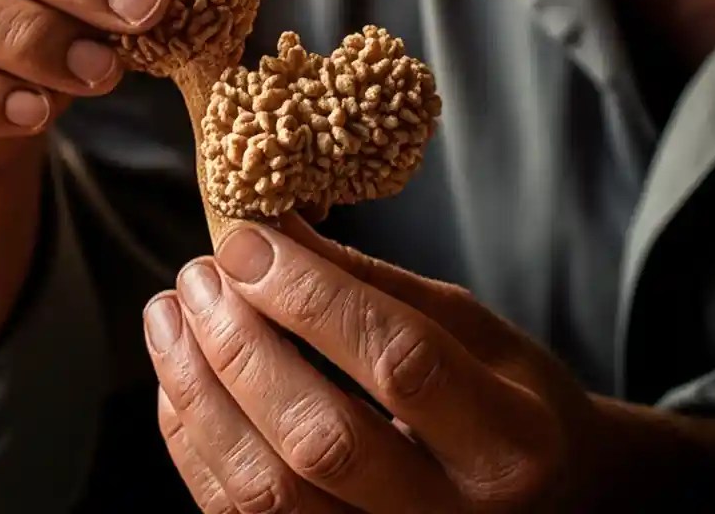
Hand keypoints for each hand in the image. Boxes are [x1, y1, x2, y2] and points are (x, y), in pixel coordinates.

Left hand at [143, 216, 714, 511]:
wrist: (545, 504)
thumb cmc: (508, 401)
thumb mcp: (474, 328)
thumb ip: (376, 286)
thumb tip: (272, 228)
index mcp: (511, 442)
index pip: (398, 363)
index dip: (311, 297)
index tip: (245, 241)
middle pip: (321, 440)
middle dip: (240, 348)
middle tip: (197, 276)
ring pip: (266, 495)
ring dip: (198, 394)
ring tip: (169, 315)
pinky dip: (194, 444)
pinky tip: (180, 379)